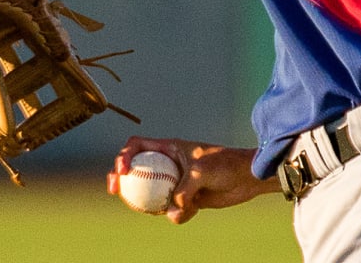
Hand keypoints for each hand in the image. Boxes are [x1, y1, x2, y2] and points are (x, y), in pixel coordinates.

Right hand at [109, 136, 278, 223]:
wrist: (246, 178)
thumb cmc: (225, 165)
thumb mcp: (201, 171)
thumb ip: (185, 187)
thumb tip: (173, 206)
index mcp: (168, 148)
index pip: (136, 146)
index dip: (124, 156)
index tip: (123, 171)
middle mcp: (167, 164)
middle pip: (135, 170)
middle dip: (119, 179)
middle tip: (114, 190)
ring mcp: (174, 182)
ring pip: (151, 195)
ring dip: (155, 205)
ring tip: (173, 209)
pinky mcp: (184, 199)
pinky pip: (171, 210)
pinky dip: (177, 214)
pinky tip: (191, 212)